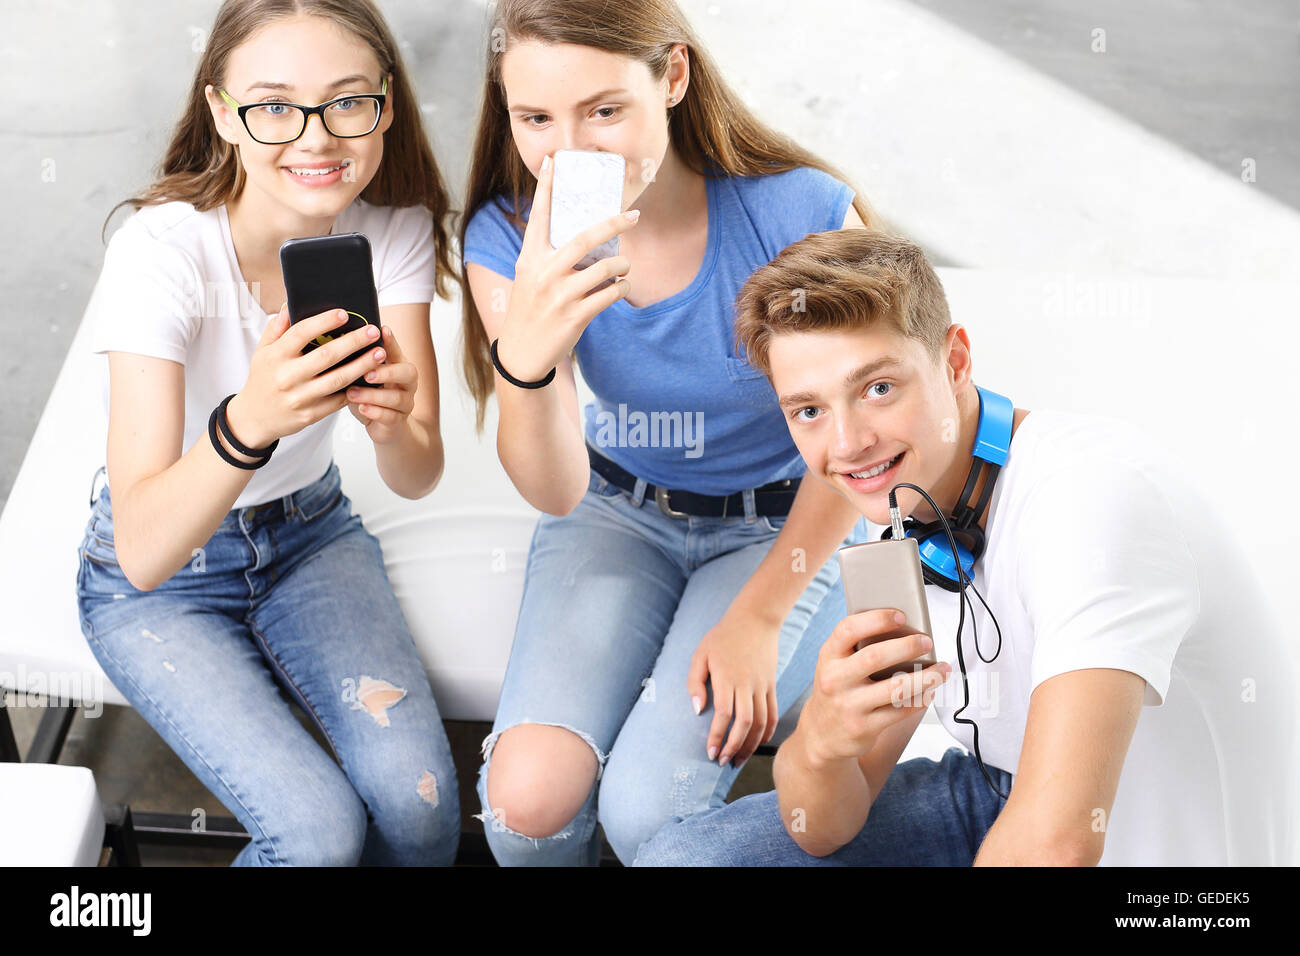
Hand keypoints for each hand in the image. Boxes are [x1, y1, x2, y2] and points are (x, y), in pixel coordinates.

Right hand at [226, 305, 388, 447]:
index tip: (344, 313)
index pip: (301, 333)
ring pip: (338, 379)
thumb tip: (290, 304)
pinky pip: (338, 400)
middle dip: (353, 342)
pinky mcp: (310, 414)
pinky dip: (355, 388)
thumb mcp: (262, 351)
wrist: (255, 417)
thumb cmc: (262, 378)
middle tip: (373, 331)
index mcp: (275, 356)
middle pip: (326, 356)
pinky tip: (370, 377)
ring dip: (362, 365)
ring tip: (379, 353)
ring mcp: (300, 397)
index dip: (324, 322)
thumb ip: (277, 328)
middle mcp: (287, 376)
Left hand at [345, 325, 417, 443]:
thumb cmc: (371, 397)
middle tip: (367, 372)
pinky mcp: (398, 422)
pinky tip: (362, 408)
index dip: (391, 341)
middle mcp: (406, 384)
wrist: (387, 428)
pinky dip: (375, 412)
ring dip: (373, 395)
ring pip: (396, 398)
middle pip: (408, 373)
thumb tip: (337, 345)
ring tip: (353, 393)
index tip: (382, 330)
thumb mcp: (364, 378)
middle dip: (387, 371)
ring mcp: (405, 403)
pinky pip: (390, 417)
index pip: (397, 351)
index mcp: (398, 367)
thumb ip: (359, 364)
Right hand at [493, 152, 639, 381]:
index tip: (555, 161)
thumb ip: (549, 257)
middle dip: (614, 223)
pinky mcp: (576, 316)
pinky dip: (621, 288)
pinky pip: (610, 295)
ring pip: (605, 268)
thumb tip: (586, 239)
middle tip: (633, 215)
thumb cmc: (530, 311)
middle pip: (586, 237)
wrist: (522, 354)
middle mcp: (544, 272)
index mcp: (530, 258)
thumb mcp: (530, 279)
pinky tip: (621, 288)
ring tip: (624, 267)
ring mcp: (561, 295)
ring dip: (622, 266)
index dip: (548, 187)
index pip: (540, 215)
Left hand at [686, 607, 781, 767]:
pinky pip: (773, 714)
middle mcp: (747, 684)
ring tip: (738, 759)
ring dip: (750, 745)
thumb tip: (698, 709)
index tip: (710, 752)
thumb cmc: (723, 636)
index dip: (718, 736)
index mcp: (727, 678)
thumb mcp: (701, 654)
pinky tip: (758, 743)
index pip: (724, 715)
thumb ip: (695, 682)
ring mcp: (762, 685)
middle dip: (733, 747)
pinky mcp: (772, 685)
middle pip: (744, 724)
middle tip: (722, 761)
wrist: (756, 618)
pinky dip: (767, 732)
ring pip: (760, 723)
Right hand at [799, 608, 952, 767]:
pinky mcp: (863, 728)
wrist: (821, 734)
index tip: (901, 616)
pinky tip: (930, 691)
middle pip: (875, 656)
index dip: (876, 619)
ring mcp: (849, 705)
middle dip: (907, 646)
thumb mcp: (835, 664)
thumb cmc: (837, 689)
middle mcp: (835, 679)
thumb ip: (857, 647)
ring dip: (926, 677)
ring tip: (942, 669)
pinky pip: (900, 711)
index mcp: (829, 656)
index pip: (848, 630)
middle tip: (927, 642)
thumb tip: (903, 629)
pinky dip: (920, 699)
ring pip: (895, 688)